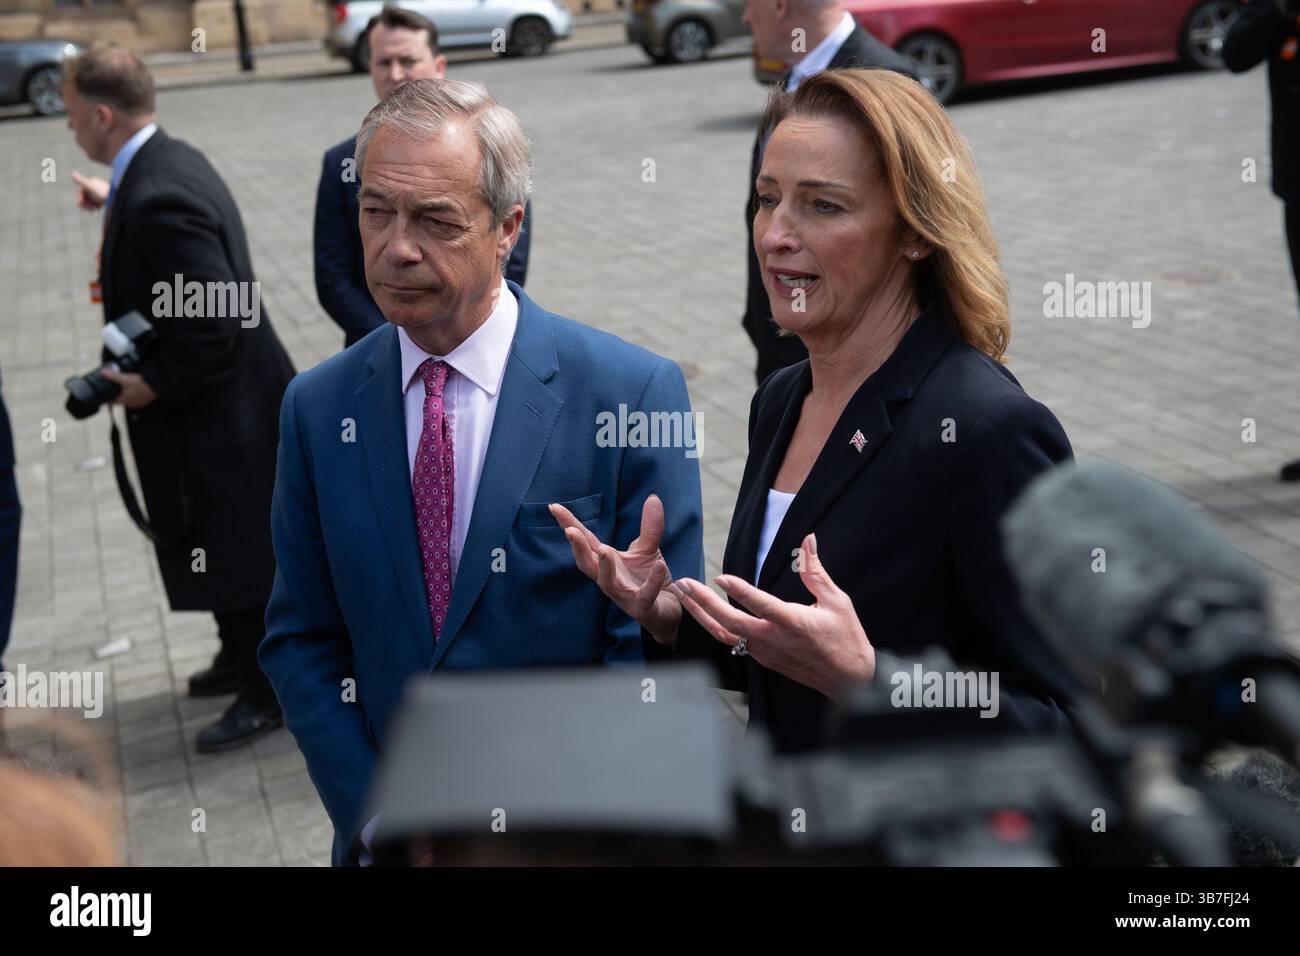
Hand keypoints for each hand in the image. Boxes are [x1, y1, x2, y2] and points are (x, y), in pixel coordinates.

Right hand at [72, 171, 109, 210]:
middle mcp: (96, 185)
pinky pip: (98, 203)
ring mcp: (101, 192)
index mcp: (91, 181)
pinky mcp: (105, 198)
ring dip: (89, 206)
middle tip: (86, 210)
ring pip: (91, 200)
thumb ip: (80, 180)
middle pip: (86, 195)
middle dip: (84, 203)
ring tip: (91, 211)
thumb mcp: (90, 186)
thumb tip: (72, 172)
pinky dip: (96, 206)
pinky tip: (97, 210)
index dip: (79, 198)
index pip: (80, 190)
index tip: (80, 205)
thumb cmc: (103, 192)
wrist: (118, 198)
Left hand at [100, 368, 156, 408]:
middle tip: (114, 387)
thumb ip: (113, 376)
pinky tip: (135, 389)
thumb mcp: (125, 379)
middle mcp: (130, 404)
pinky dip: (134, 394)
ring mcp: (138, 403)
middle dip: (117, 394)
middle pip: (120, 400)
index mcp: (124, 400)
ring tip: (124, 387)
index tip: (104, 394)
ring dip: (126, 395)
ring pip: (129, 399)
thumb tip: (102, 372)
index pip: (112, 401)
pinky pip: (136, 398)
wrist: (157, 386)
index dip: (107, 398)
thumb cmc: (141, 384)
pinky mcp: (145, 400)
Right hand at [550, 493, 681, 644]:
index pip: (586, 541)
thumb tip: (652, 497)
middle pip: (587, 563)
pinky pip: (646, 594)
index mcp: (606, 562)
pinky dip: (653, 580)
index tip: (554, 507)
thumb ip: (649, 526)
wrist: (667, 610)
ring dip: (605, 567)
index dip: (569, 525)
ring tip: (605, 550)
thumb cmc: (649, 578)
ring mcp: (623, 595)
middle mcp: (609, 579)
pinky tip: (659, 565)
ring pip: (608, 583)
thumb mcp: (648, 549)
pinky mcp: (642, 607)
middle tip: (570, 531)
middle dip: (578, 548)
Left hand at [671, 532, 874, 698]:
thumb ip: (815, 571)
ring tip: (683, 595)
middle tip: (683, 583)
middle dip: (703, 602)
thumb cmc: (845, 638)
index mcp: (793, 623)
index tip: (720, 578)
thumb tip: (809, 540)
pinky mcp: (762, 659)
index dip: (740, 591)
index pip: (761, 606)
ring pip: (725, 634)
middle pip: (730, 622)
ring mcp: (765, 652)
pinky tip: (703, 613)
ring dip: (702, 614)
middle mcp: (774, 640)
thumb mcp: (837, 601)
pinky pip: (733, 642)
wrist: (849, 680)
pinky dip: (715, 626)